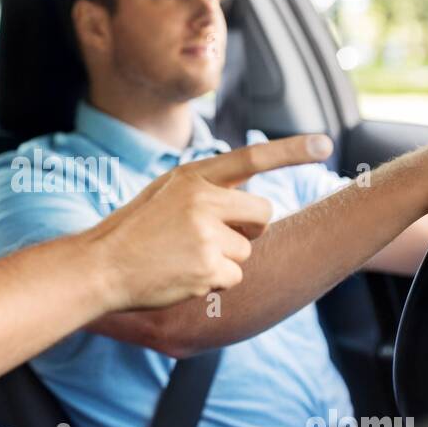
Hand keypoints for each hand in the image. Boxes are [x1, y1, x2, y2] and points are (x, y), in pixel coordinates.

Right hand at [87, 133, 333, 309]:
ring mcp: (206, 234)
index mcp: (192, 177)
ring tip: (183, 258)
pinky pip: (234, 276)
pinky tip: (183, 276)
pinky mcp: (208, 267)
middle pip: (263, 212)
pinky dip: (214, 282)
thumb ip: (204, 190)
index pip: (252, 157)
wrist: (101, 267)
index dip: (292, 149)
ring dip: (223, 260)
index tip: (326, 143)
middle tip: (213, 238)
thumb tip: (248, 197)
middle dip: (250, 228)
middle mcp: (203, 200)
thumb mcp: (164, 194)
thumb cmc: (133, 232)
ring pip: (246, 249)